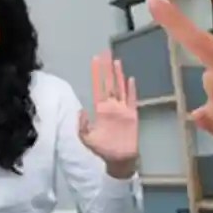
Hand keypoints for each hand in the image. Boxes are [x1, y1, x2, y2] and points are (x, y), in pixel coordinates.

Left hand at [79, 51, 139, 176]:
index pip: (97, 86)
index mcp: (100, 110)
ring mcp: (122, 109)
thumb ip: (82, 126)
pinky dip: (131, 90)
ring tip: (116, 61)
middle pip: (109, 83)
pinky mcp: (132, 115)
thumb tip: (80, 111)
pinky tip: (130, 80)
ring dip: (118, 75)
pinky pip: (132, 99)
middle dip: (107, 68)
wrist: (118, 160)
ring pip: (120, 87)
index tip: (95, 60)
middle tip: (106, 53)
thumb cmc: (102, 150)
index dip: (96, 74)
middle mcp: (111, 106)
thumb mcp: (87, 139)